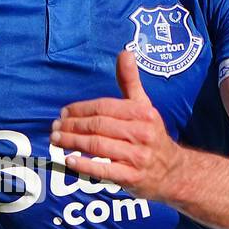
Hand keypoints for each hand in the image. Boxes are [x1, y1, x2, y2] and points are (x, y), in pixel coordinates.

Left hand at [49, 49, 183, 199]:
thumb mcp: (144, 106)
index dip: (81, 109)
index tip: (64, 112)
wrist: (173, 172)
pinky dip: (85, 165)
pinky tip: (69, 160)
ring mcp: (137, 156)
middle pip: (98, 125)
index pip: (105, 107)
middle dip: (72, 125)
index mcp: (143, 113)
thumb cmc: (152, 135)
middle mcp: (142, 133)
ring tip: (56, 140)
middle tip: (55, 126)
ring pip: (98, 145)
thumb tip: (125, 51)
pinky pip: (104, 169)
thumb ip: (131, 81)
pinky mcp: (132, 177)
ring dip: (72, 141)